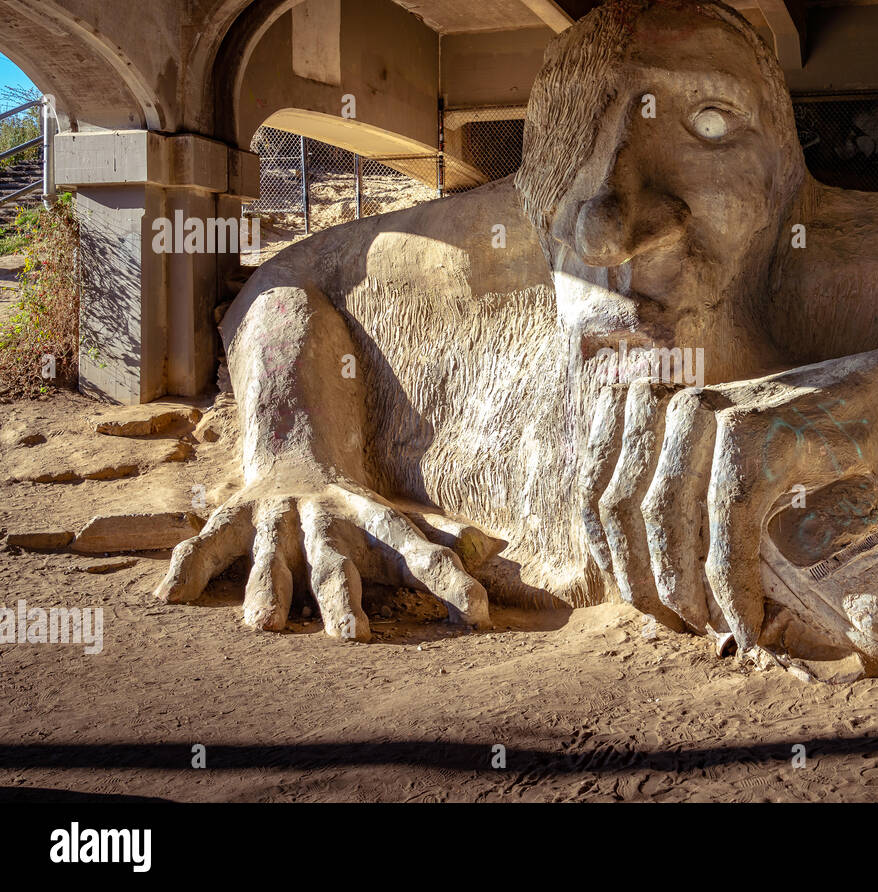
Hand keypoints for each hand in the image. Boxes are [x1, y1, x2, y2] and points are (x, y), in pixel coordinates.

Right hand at [155, 474, 489, 640]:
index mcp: (374, 523)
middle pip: (336, 565)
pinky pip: (205, 545)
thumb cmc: (356, 510)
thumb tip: (499, 547)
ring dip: (267, 589)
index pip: (420, 553)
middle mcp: (325, 521)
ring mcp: (275, 520)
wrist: (295, 448)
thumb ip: (443, 540)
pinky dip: (187, 567)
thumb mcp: (398, 520)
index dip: (450, 579)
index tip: (478, 611)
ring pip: (270, 559)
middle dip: (342, 600)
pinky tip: (171, 598)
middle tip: (351, 638)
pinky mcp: (231, 520)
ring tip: (263, 627)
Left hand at [578, 355, 877, 661]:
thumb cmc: (795, 446)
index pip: (595, 491)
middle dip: (646, 583)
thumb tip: (640, 591)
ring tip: (712, 630)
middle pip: (625, 509)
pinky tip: (748, 623)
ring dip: (685, 592)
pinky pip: (728, 527)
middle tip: (683, 626)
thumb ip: (672, 495)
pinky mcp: (762, 438)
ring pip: (667, 520)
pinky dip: (734, 588)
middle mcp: (672, 403)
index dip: (610, 561)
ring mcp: (715, 415)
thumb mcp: (719, 461)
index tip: (643, 605)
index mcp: (648, 404)